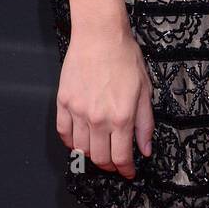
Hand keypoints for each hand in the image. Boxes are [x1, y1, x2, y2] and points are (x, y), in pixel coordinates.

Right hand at [57, 24, 154, 178]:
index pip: (121, 156)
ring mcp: (78, 112)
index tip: (128, 172)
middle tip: (115, 163)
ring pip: (81, 149)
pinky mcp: (63, 103)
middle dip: (109, 165)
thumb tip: (145, 149)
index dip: (125, 169)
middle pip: (100, 158)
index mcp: (122, 116)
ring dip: (91, 155)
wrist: (100, 35)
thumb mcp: (145, 89)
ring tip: (99, 151)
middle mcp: (98, 119)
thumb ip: (145, 123)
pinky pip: (64, 133)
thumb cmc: (124, 57)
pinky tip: (79, 141)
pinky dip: (71, 142)